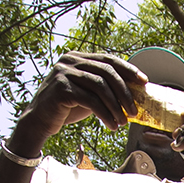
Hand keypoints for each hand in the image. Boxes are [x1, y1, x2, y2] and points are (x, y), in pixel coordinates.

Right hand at [10, 52, 146, 155]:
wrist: (39, 121)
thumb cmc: (66, 108)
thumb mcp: (87, 93)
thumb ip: (104, 88)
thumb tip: (133, 92)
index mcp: (78, 57)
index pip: (108, 59)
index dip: (128, 70)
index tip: (143, 82)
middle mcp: (70, 61)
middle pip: (107, 72)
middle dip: (125, 92)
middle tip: (134, 111)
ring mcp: (64, 73)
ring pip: (100, 87)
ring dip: (116, 106)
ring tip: (123, 122)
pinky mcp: (61, 88)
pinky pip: (90, 100)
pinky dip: (104, 114)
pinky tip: (111, 125)